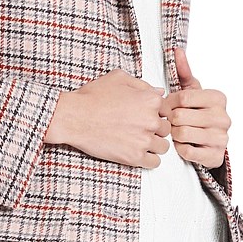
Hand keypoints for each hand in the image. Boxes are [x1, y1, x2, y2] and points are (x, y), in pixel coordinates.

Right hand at [43, 69, 171, 167]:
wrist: (74, 118)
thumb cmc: (92, 97)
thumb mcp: (118, 78)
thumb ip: (142, 85)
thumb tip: (159, 92)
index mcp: (150, 100)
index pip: (167, 110)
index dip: (158, 113)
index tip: (148, 116)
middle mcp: (151, 120)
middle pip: (166, 129)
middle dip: (156, 129)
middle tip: (140, 129)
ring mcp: (144, 140)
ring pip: (163, 146)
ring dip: (154, 145)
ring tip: (140, 142)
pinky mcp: (134, 157)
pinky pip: (154, 162)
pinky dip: (149, 159)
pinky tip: (139, 154)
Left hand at [162, 46, 229, 169]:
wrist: (210, 143)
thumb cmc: (198, 114)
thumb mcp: (192, 92)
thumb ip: (184, 73)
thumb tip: (177, 51)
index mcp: (218, 98)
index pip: (182, 98)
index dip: (170, 104)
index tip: (170, 107)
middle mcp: (223, 117)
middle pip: (180, 117)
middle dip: (172, 121)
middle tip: (174, 122)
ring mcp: (221, 137)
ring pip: (182, 134)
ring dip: (175, 135)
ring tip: (179, 132)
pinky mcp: (215, 156)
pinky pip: (187, 151)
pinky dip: (181, 149)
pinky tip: (185, 144)